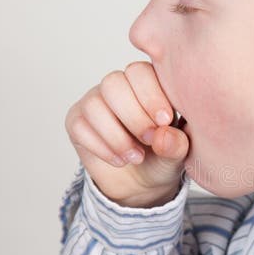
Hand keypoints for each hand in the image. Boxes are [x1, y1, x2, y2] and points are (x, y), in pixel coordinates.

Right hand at [65, 61, 189, 207]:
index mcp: (146, 83)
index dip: (150, 94)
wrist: (141, 182)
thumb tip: (163, 135)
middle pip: (113, 83)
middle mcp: (117, 86)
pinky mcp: (76, 122)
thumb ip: (176, 144)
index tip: (165, 121)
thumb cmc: (162, 157)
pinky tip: (120, 161)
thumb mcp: (177, 154)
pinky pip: (80, 126)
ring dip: (116, 136)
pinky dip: (102, 148)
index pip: (139, 71)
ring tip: (137, 157)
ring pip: (94, 104)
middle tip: (150, 140)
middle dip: (134, 115)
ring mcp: (94, 102)